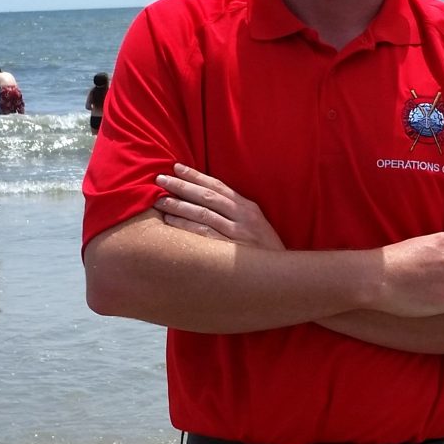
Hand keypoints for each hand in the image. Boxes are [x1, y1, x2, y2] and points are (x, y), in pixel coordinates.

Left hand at [153, 164, 284, 249]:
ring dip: (179, 206)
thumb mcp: (254, 224)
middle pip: (207, 197)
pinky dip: (186, 227)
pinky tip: (170, 222)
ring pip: (203, 214)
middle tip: (159, 180)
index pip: (218, 186)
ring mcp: (238, 233)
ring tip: (160, 201)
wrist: (283, 275)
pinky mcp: (232, 251)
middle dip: (182, 186)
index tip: (176, 168)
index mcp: (247, 207)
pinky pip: (204, 236)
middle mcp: (243, 216)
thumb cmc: (263, 250)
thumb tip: (203, 199)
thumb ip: (234, 212)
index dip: (196, 175)